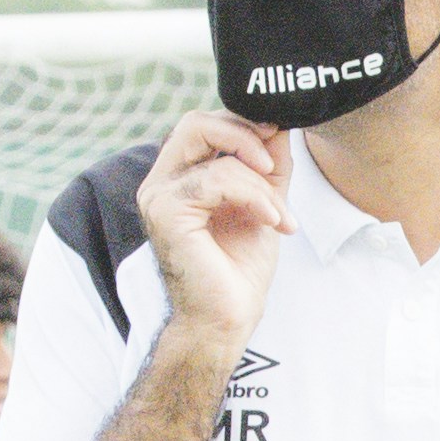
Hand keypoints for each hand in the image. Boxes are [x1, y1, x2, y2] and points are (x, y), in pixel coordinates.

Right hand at [133, 113, 287, 347]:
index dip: (244, 126)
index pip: (205, 125)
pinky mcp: (165, 212)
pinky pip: (216, 180)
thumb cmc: (240, 269)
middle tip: (274, 166)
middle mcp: (161, 182)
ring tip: (279, 217)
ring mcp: (158, 196)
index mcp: (179, 177)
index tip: (279, 142)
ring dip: (260, 185)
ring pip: (216, 155)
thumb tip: (281, 122)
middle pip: (196, 122)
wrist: (228, 319)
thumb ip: (269, 164)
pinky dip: (254, 197)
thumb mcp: (265, 203)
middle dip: (245, 137)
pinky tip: (272, 223)